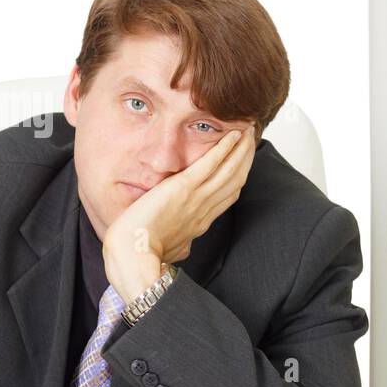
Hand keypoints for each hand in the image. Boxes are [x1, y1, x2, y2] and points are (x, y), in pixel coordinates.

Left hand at [103, 126, 256, 303]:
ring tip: (249, 131)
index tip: (243, 165)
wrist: (133, 255)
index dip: (238, 179)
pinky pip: (211, 165)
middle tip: (253, 140)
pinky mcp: (183, 188)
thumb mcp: (168, 250)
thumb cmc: (142, 254)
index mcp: (200, 223)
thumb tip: (182, 248)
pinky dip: (224, 149)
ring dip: (242, 150)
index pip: (227, 198)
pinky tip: (233, 136)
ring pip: (229, 171)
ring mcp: (196, 198)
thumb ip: (178, 244)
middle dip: (246, 159)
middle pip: (235, 181)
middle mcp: (204, 210)